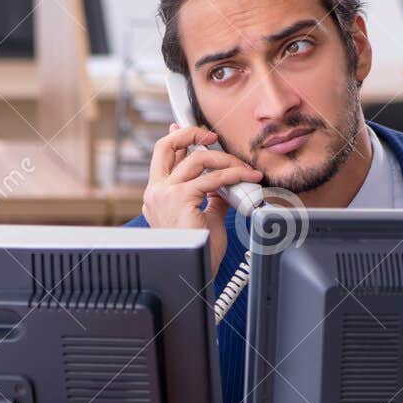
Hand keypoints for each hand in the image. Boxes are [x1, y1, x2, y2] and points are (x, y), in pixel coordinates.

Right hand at [141, 123, 262, 275]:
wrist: (193, 272)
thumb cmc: (199, 252)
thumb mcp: (205, 218)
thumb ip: (211, 198)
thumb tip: (225, 185)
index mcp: (157, 195)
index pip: (164, 157)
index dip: (177, 138)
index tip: (190, 129)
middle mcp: (156, 192)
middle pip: (166, 146)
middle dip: (189, 134)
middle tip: (212, 138)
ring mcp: (164, 194)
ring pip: (197, 160)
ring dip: (225, 161)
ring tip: (243, 169)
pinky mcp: (180, 198)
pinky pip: (212, 178)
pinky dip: (233, 176)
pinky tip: (246, 178)